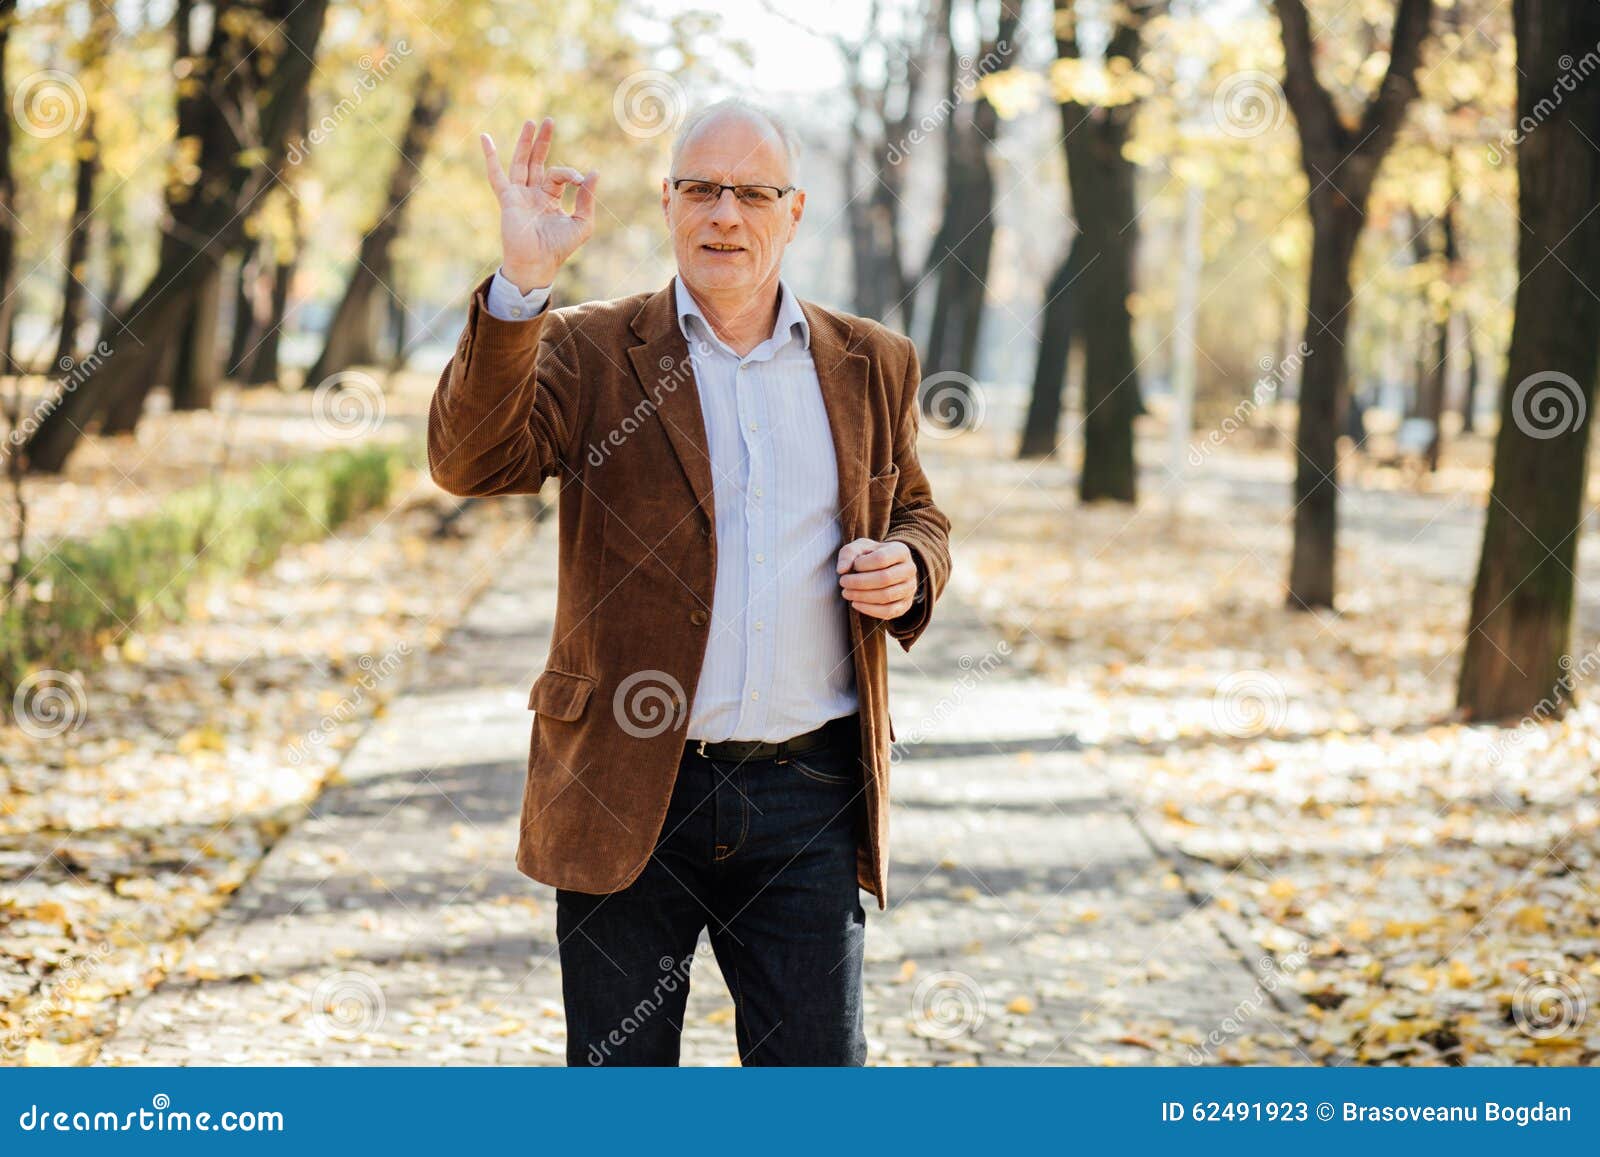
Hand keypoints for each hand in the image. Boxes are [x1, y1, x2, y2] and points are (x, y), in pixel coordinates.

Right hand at [480, 117, 597, 290]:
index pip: (559, 175)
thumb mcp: (582, 223)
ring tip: (531, 122)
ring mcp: (519, 194)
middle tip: (549, 120)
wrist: (538, 263)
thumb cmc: (559, 248)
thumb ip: (587, 199)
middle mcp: (533, 193)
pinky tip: (485, 138)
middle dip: (543, 141)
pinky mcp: (507, 198)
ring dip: (525, 142)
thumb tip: (593, 173)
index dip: (570, 174)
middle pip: (537, 160)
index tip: (579, 181)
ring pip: (521, 162)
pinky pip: (496, 175)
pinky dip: (490, 156)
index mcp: (550, 197)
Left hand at [836, 538, 918, 619]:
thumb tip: (841, 570)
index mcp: (901, 551)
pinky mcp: (906, 604)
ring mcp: (910, 588)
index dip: (863, 564)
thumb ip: (848, 554)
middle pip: (885, 578)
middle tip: (843, 583)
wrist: (885, 568)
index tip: (852, 566)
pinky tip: (855, 604)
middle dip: (859, 582)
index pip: (881, 558)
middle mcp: (910, 569)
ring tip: (846, 593)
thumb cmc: (870, 556)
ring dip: (862, 596)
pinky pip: (889, 611)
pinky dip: (870, 610)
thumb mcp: (859, 548)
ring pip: (887, 596)